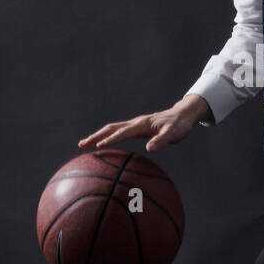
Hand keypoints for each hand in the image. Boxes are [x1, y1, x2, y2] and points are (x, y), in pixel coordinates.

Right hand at [78, 94, 211, 153]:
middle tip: (81, 145)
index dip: (111, 139)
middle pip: (111, 128)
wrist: (182, 115)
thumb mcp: (173, 134)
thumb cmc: (179, 126)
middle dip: (96, 136)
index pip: (123, 133)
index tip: (98, 147)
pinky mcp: (136, 127)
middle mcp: (135, 123)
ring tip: (84, 144)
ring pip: (112, 128)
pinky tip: (103, 144)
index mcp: (142, 125)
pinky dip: (106, 136)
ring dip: (98, 135)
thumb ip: (162, 141)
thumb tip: (150, 149)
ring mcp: (135, 124)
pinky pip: (117, 131)